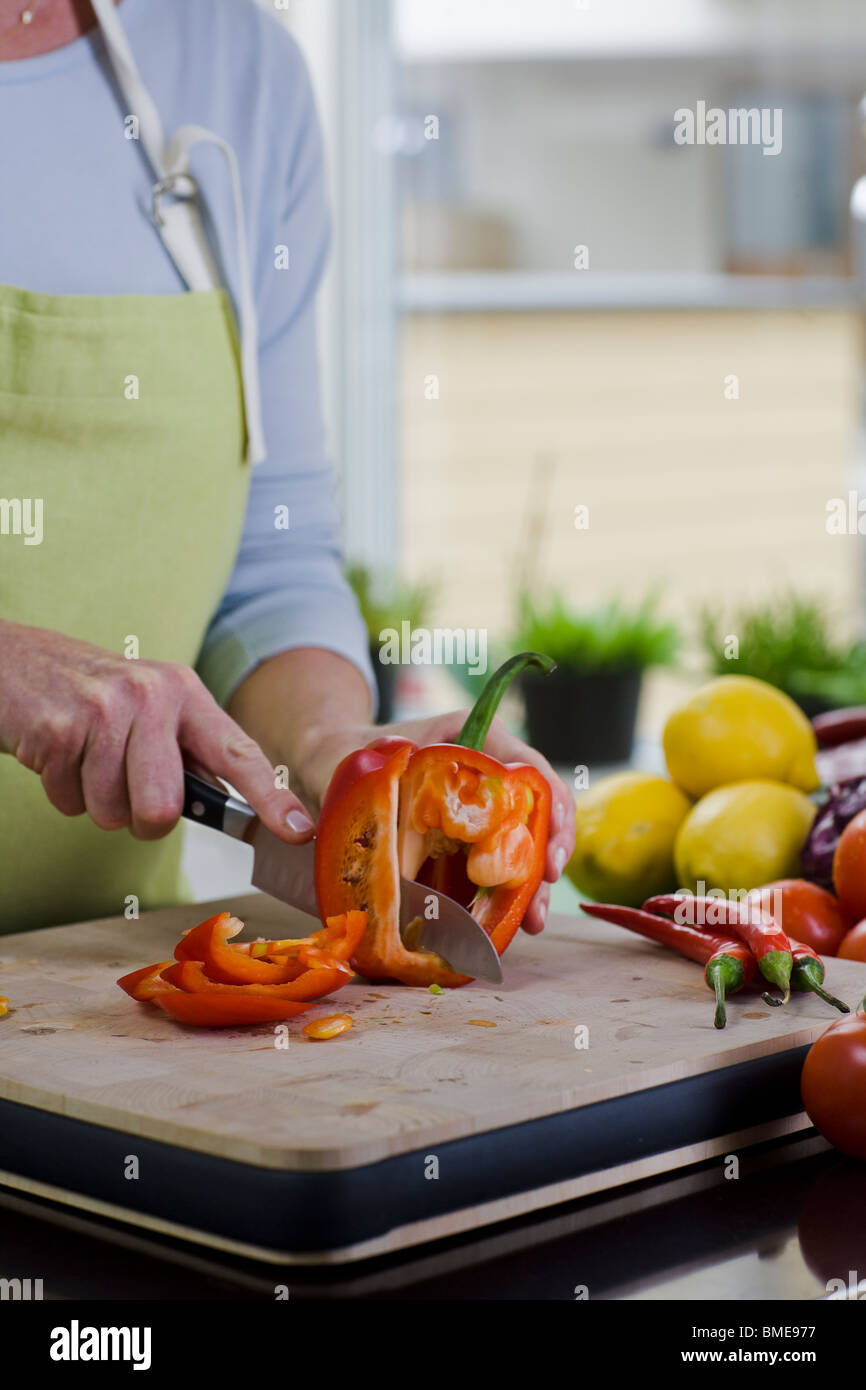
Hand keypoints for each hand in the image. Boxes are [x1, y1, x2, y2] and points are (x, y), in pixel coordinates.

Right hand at [0, 621, 315, 843]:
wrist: (10, 662)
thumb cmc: (89, 696)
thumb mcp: (148, 706)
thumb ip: (188, 751)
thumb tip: (231, 805)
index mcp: (184, 692)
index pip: (238, 753)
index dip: (271, 797)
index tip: (299, 829)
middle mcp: (152, 696)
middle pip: (163, 808)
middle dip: (141, 818)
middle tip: (123, 787)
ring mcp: (105, 710)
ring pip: (114, 812)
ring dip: (95, 802)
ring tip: (85, 759)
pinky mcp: (59, 729)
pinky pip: (71, 802)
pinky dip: (62, 792)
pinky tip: (58, 754)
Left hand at [296, 710, 574, 934]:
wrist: (331, 762)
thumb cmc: (342, 752)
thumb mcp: (344, 762)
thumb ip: (338, 787)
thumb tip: (307, 834)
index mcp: (468, 736)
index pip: (527, 766)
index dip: (548, 807)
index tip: (547, 852)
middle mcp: (483, 766)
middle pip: (537, 804)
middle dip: (550, 850)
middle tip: (544, 895)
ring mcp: (479, 799)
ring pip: (526, 834)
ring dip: (534, 879)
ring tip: (534, 921)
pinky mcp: (469, 830)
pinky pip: (502, 855)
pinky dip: (512, 885)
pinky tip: (514, 918)